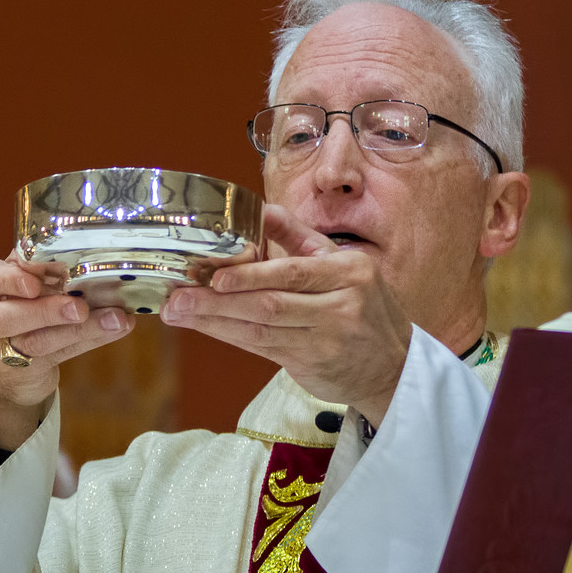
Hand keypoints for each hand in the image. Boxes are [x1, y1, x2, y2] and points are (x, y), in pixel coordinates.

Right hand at [0, 255, 131, 448]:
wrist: (0, 357)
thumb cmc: (7, 298)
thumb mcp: (7, 276)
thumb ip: (29, 267)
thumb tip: (72, 256)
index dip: (6, 282)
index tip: (33, 283)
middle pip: (3, 318)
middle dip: (44, 312)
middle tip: (78, 308)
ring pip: (35, 341)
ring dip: (77, 329)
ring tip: (111, 318)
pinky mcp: (21, 370)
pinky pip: (59, 353)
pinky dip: (90, 338)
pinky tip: (114, 327)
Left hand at [161, 204, 411, 424]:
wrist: (394, 365)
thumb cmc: (361, 307)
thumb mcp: (341, 264)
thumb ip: (298, 237)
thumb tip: (260, 208)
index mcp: (348, 271)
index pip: (292, 272)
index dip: (250, 276)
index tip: (212, 276)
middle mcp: (341, 305)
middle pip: (270, 304)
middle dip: (217, 301)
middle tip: (176, 298)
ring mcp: (327, 340)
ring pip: (260, 329)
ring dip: (214, 321)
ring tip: (178, 312)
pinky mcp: (312, 365)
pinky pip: (262, 348)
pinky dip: (229, 336)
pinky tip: (204, 327)